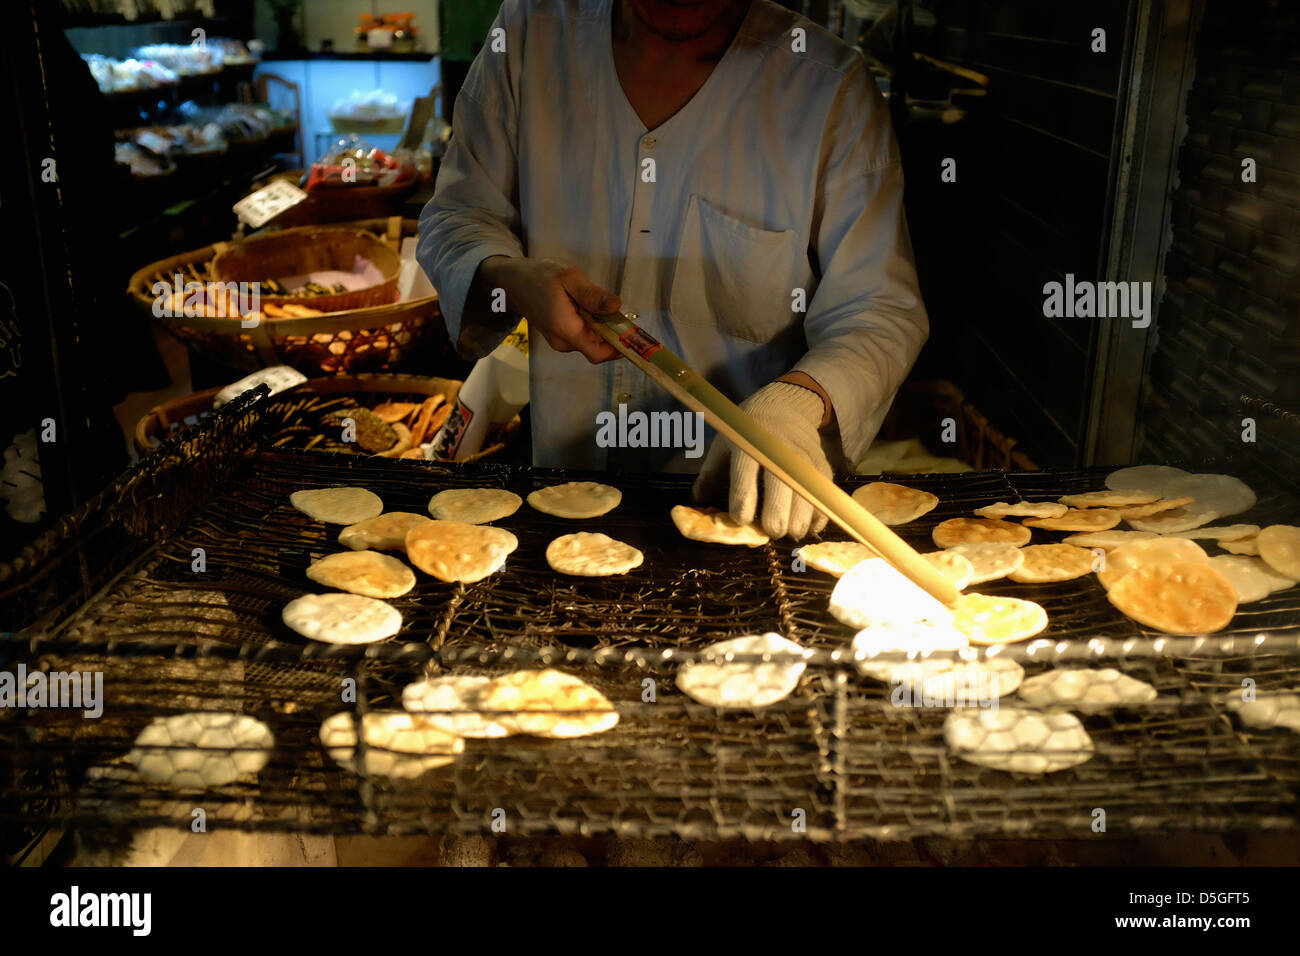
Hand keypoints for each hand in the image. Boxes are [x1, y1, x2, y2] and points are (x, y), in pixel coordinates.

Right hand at [481, 256, 620, 362]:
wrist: (513, 282)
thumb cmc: (541, 276)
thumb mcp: (569, 277)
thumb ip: (592, 295)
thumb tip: (616, 306)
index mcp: (566, 329)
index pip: (598, 353)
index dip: (618, 348)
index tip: (632, 334)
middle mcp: (563, 343)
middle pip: (597, 348)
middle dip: (611, 334)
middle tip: (617, 311)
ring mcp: (560, 342)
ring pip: (590, 342)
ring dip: (601, 328)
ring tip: (597, 304)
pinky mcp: (559, 337)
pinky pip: (582, 337)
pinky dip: (591, 326)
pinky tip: (587, 308)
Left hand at [692, 382, 831, 539]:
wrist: (784, 406)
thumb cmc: (748, 431)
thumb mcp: (723, 444)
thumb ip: (710, 474)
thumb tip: (699, 501)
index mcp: (749, 447)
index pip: (744, 484)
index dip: (742, 509)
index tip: (741, 520)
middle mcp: (779, 454)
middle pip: (779, 499)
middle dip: (773, 523)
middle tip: (769, 530)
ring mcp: (803, 460)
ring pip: (805, 503)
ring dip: (796, 525)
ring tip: (788, 530)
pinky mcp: (822, 466)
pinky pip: (824, 499)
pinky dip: (817, 518)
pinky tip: (806, 524)